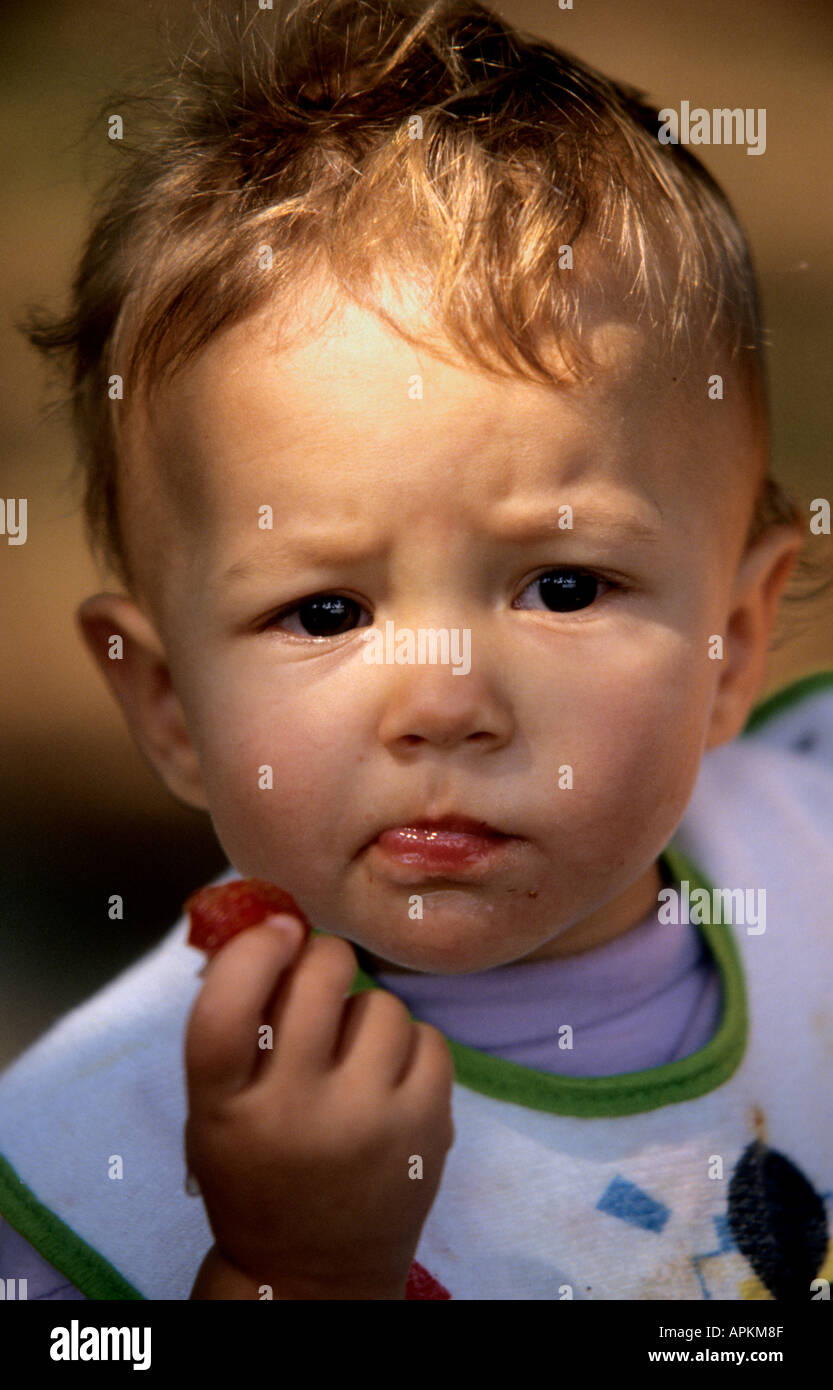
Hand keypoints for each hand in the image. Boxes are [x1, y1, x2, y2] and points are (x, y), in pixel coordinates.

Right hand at [184, 917, 454, 1297]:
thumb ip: (234, 1026)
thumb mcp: (215, 1110)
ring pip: (380, 1003)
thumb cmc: (255, 1171)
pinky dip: (408, 1048)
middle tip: (317, 977)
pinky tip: (388, 1083)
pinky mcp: (427, 1130)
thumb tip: (274, 920)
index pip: (226, 1005)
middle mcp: (294, 1115)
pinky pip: (428, 1037)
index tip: (277, 930)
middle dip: (319, 959)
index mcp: (224, 1109)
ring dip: (364, 1014)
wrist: (314, 1274)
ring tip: (350, 1058)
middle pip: (319, 975)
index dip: (253, 949)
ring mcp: (368, 1123)